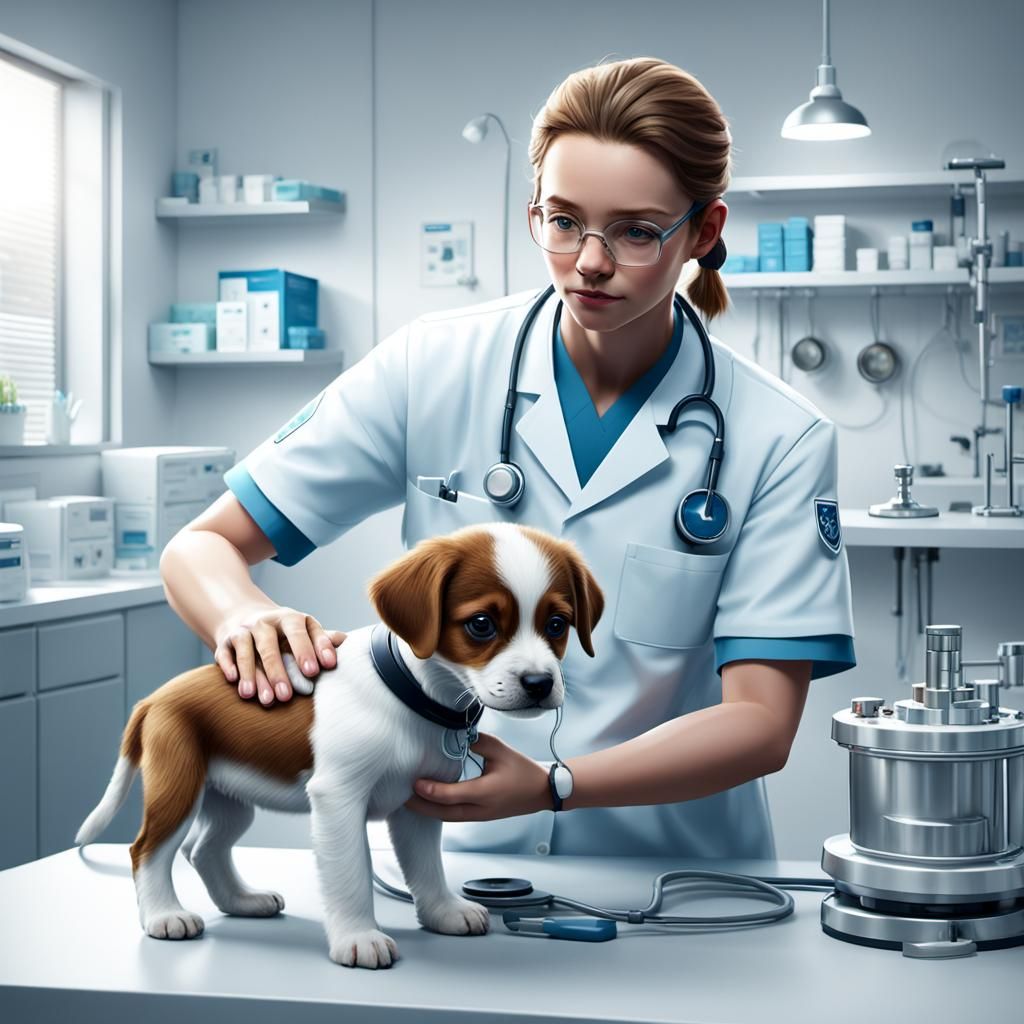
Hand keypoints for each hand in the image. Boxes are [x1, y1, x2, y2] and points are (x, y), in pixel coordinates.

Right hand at [213, 606, 345, 705]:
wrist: (246, 616)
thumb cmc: (285, 632)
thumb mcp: (304, 631)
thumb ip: (323, 639)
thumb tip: (349, 643)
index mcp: (291, 618)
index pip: (301, 631)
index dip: (310, 649)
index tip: (317, 670)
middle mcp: (266, 622)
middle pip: (271, 645)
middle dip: (279, 671)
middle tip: (287, 696)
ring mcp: (244, 630)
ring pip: (247, 651)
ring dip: (254, 674)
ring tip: (262, 698)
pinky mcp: (224, 641)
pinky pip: (225, 653)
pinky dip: (228, 666)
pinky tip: (234, 681)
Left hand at [404, 733, 551, 821]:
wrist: (543, 791)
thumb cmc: (523, 770)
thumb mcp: (500, 750)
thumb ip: (477, 742)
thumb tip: (456, 735)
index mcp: (486, 793)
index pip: (452, 795)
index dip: (431, 790)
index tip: (415, 782)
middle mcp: (481, 809)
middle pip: (444, 814)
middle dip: (421, 807)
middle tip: (401, 797)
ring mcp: (481, 816)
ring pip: (448, 818)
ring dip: (429, 810)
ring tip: (410, 800)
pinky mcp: (481, 816)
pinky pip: (455, 816)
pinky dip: (440, 811)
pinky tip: (430, 802)